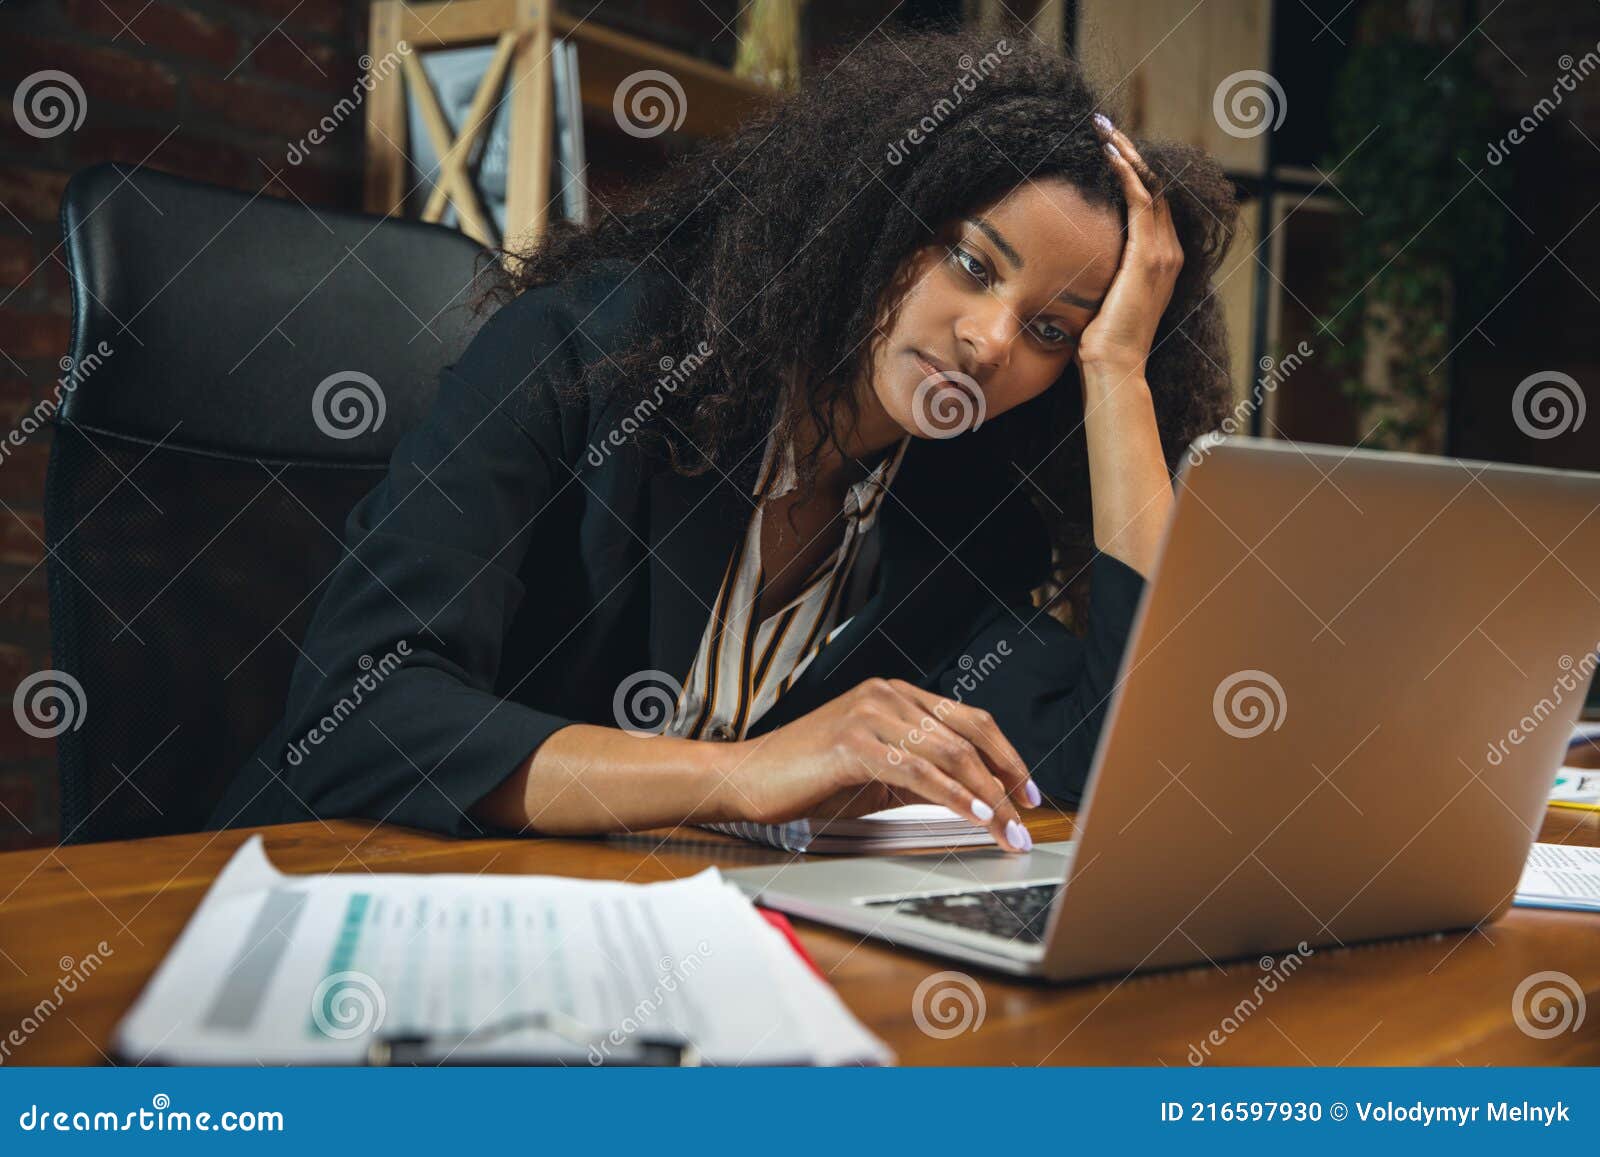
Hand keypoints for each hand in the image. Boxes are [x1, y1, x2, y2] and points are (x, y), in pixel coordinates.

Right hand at [711, 677, 1042, 851]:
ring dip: (987, 796)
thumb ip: (923, 777)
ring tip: (1006, 829)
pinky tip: (973, 816)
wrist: (746, 780)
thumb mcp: (877, 775)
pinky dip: (953, 796)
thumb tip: (973, 796)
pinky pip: (918, 771)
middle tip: (1026, 816)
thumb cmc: (805, 779)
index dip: (1007, 757)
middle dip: (1007, 778)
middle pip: (970, 734)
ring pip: (951, 753)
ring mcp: (870, 714)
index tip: (1027, 793)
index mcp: (895, 696)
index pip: (971, 720)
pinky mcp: (854, 743)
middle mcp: (887, 695)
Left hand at [1076, 115, 1184, 382]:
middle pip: (1155, 188)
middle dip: (1131, 155)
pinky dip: (1127, 174)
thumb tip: (1079, 258)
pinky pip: (1141, 201)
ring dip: (1128, 156)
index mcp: (1162, 261)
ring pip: (1150, 187)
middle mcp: (1170, 252)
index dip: (1134, 173)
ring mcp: (1163, 253)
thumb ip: (1104, 273)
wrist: (1113, 365)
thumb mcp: (1105, 297)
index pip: (1151, 204)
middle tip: (1106, 129)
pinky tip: (1110, 155)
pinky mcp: (1149, 256)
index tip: (1110, 151)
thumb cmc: (1101, 340)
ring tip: (1105, 131)